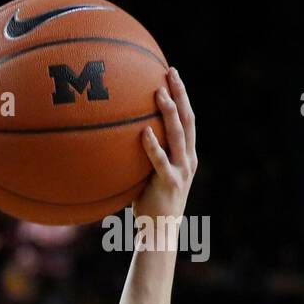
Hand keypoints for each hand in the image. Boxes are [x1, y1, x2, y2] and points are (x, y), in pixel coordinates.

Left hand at [134, 67, 196, 232]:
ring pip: (178, 135)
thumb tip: (115, 138)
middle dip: (180, 94)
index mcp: (186, 155)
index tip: (172, 76)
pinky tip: (143, 131)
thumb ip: (140, 157)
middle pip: (188, 119)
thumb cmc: (149, 203)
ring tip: (158, 93)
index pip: (187, 119)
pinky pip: (160, 161)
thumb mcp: (148, 175)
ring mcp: (181, 170)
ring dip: (169, 112)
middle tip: (170, 72)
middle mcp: (188, 158)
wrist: (160, 232)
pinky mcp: (169, 183)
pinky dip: (153, 146)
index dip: (183, 96)